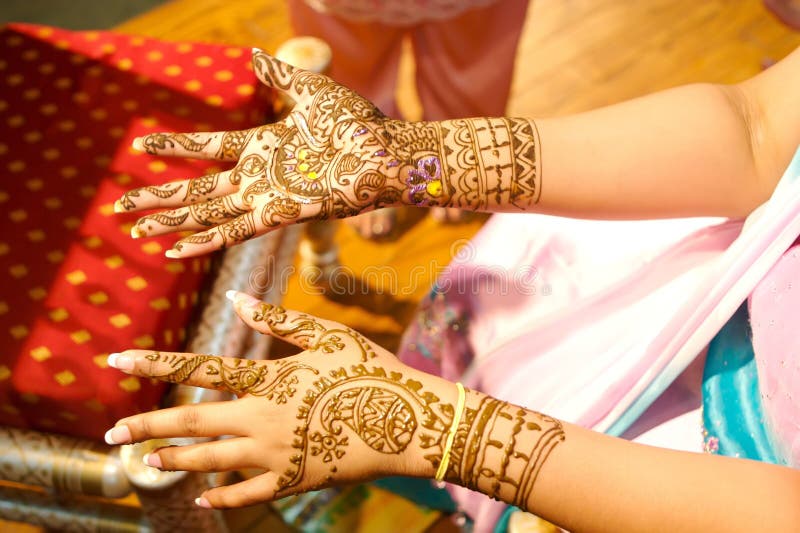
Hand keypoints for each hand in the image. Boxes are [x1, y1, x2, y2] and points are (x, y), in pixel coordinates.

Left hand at [104, 291, 457, 507]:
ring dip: (174, 459)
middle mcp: (263, 416)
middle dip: (148, 426)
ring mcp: (276, 452)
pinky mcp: (292, 479)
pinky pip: (246, 494)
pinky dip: (221, 497)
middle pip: (193, 421)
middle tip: (111, 434)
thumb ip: (279, 320)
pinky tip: (200, 497)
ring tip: (146, 462)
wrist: (407, 421)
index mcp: (269, 377)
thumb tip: (235, 299)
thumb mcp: (327, 335)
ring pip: (211, 460)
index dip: (156, 362)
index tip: (117, 360)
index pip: (200, 367)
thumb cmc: (369, 369)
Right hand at [115, 49, 422, 257]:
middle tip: (120, 205)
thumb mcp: (311, 91)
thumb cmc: (357, 124)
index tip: (142, 144)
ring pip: (208, 213)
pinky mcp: (280, 215)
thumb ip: (280, 76)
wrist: (386, 152)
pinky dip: (204, 241)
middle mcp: (260, 176)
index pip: (208, 148)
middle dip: (159, 197)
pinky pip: (234, 232)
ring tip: (137, 229)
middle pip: (197, 189)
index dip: (175, 147)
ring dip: (172, 221)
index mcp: (264, 146)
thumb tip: (253, 56)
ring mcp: (267, 197)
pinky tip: (176, 250)